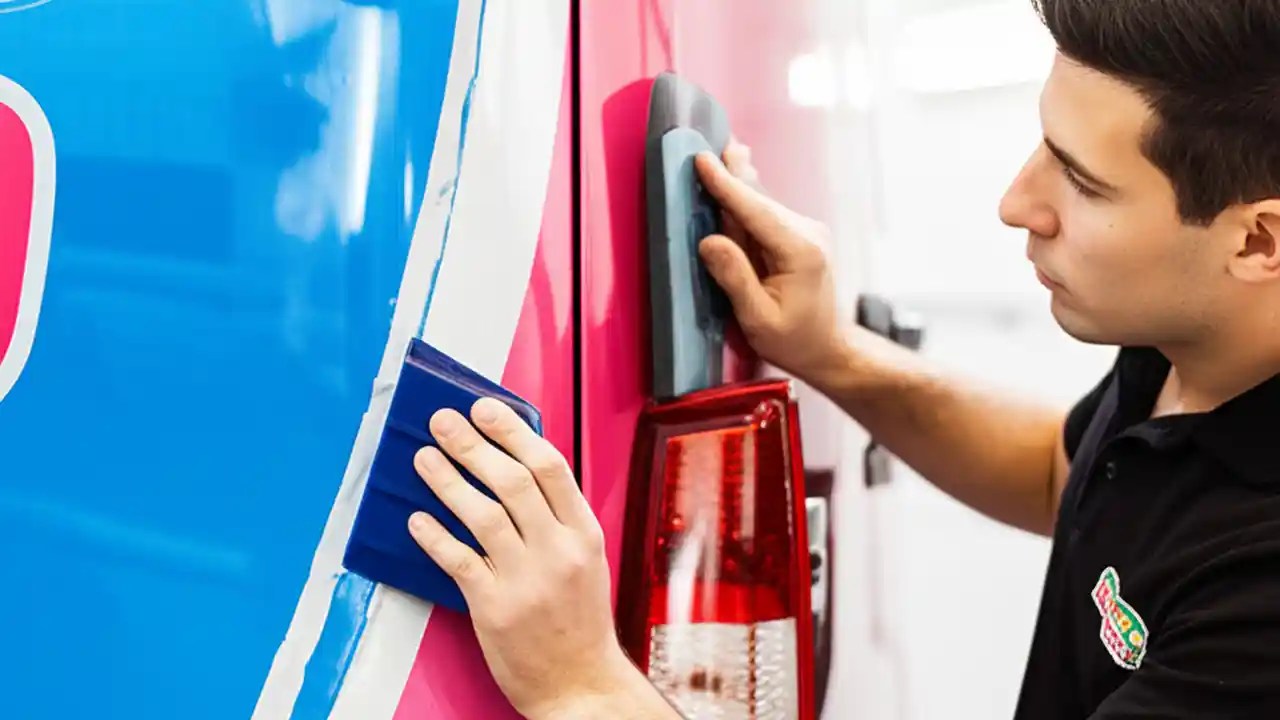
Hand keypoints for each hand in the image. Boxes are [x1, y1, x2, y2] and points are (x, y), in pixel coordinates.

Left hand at [407, 398, 674, 719]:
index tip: (486, 410)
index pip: (549, 467)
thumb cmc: (580, 625)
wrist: (581, 686)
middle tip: (444, 422)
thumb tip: (516, 471)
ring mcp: (526, 580)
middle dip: (472, 444)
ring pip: (482, 513)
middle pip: (512, 481)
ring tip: (424, 458)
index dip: (513, 432)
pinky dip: (434, 535)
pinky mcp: (495, 608)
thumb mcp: (587, 561)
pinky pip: (458, 560)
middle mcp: (558, 551)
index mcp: (584, 534)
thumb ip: (558, 520)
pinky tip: (417, 519)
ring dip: (447, 480)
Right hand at [695, 142, 843, 381]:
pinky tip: (738, 177)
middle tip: (711, 143)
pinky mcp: (800, 237)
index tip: (703, 159)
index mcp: (799, 251)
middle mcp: (808, 233)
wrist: (829, 349)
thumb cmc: (794, 341)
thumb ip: (735, 279)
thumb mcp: (758, 319)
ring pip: (762, 204)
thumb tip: (709, 240)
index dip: (726, 184)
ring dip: (739, 183)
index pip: (754, 210)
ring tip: (726, 150)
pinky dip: (746, 200)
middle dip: (732, 175)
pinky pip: (766, 215)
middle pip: (758, 200)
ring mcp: (807, 232)